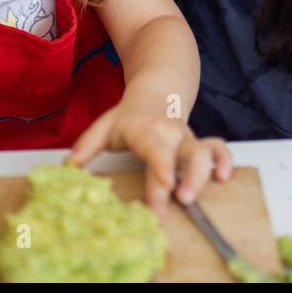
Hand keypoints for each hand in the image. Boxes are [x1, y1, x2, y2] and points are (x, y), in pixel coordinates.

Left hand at [67, 99, 233, 215]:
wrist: (157, 91)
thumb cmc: (129, 116)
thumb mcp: (105, 126)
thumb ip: (86, 147)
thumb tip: (67, 168)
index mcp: (144, 129)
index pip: (153, 148)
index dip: (161, 166)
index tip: (165, 185)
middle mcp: (169, 133)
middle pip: (183, 153)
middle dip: (187, 178)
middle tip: (182, 201)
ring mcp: (186, 138)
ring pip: (204, 151)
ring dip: (204, 173)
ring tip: (198, 196)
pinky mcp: (199, 143)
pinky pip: (218, 148)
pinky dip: (224, 160)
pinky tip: (224, 177)